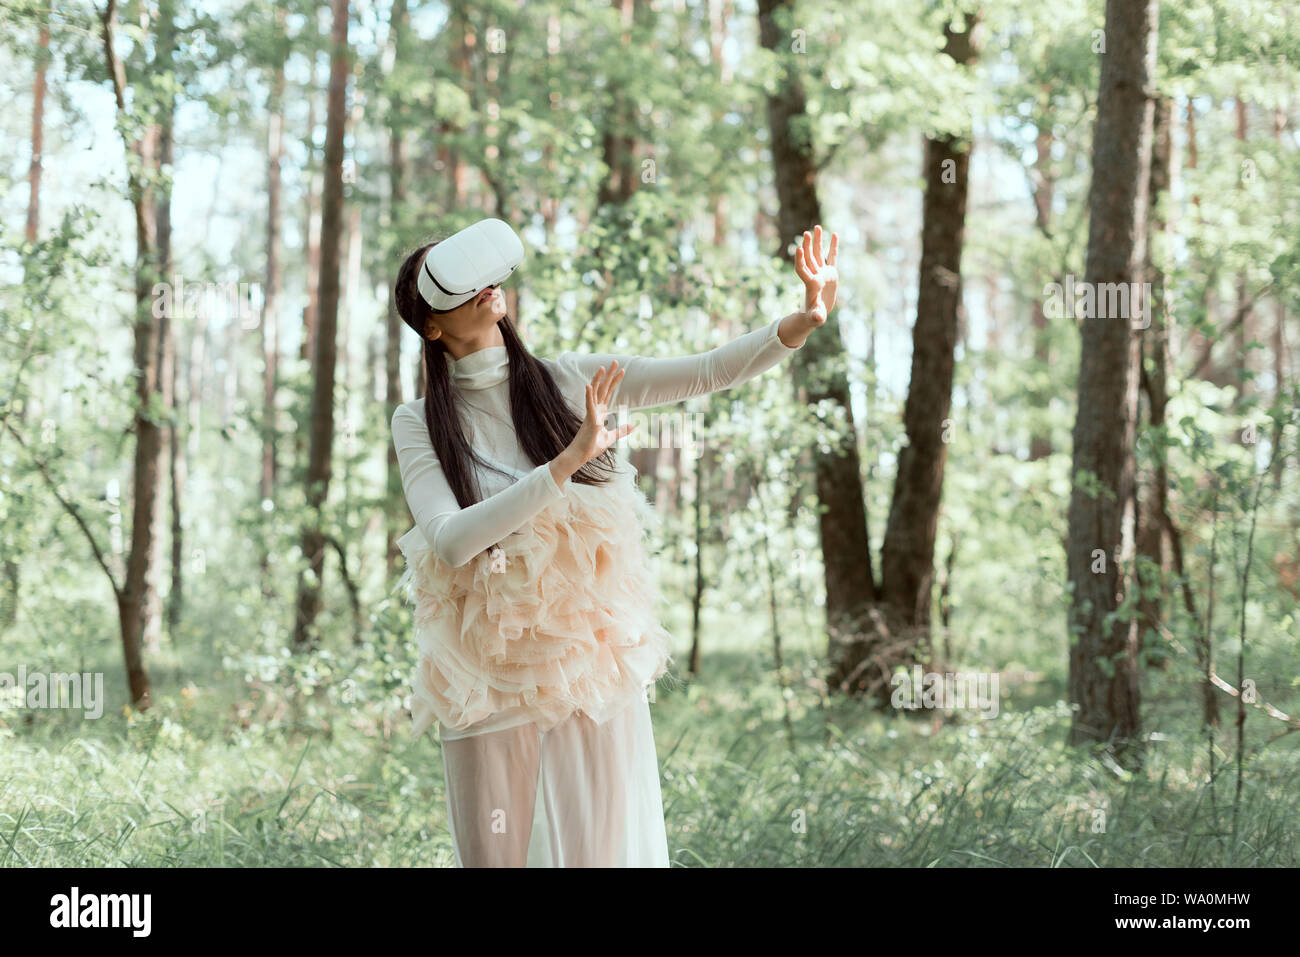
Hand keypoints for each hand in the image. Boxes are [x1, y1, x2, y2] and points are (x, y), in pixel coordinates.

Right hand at [554, 362, 636, 479]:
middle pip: (603, 388)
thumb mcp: (610, 438)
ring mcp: (591, 414)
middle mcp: (595, 410)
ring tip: (603, 367)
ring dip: (599, 379)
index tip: (622, 371)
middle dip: (610, 375)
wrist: (580, 456)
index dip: (615, 381)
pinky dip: (589, 395)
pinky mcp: (589, 420)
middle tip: (616, 361)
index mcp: (600, 413)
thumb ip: (621, 430)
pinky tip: (589, 385)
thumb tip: (633, 425)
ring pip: (595, 393)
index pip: (609, 393)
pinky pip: (589, 406)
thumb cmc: (592, 447)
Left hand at [793, 224, 837, 325]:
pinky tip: (834, 234)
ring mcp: (822, 273)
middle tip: (806, 233)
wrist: (816, 313)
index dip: (799, 260)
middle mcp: (815, 275)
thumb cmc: (814, 316)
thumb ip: (816, 317)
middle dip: (808, 246)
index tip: (798, 248)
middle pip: (809, 258)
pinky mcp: (831, 273)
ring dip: (817, 241)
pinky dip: (833, 246)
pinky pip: (832, 257)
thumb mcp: (815, 318)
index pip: (802, 270)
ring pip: (818, 254)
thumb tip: (818, 318)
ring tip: (817, 227)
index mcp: (810, 284)